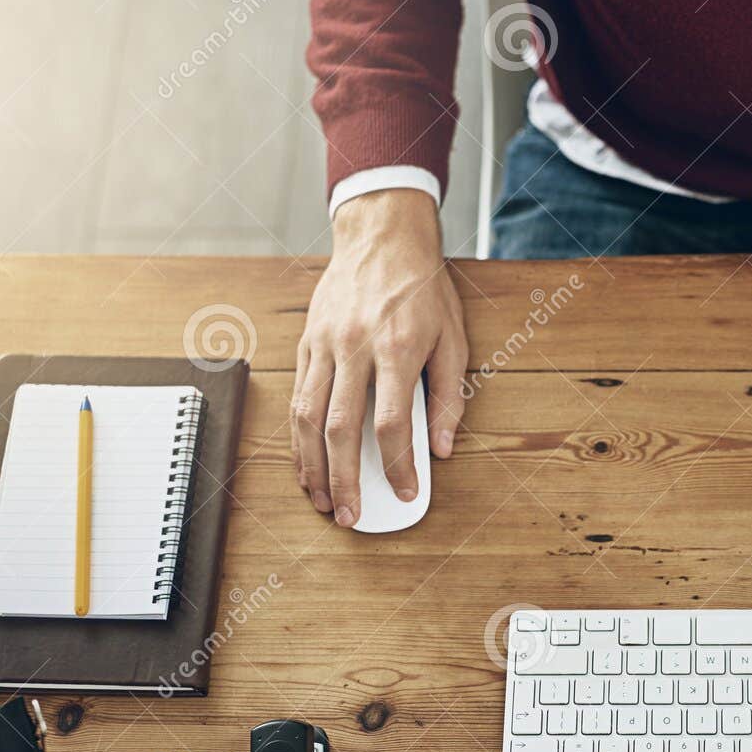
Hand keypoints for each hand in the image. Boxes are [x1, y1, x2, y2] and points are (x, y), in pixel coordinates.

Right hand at [292, 189, 468, 525]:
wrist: (383, 236)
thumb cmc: (423, 289)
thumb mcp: (454, 339)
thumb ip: (448, 397)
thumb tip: (441, 449)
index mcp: (396, 349)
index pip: (392, 423)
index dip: (397, 465)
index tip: (407, 492)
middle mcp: (354, 348)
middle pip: (340, 428)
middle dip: (345, 479)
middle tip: (351, 515)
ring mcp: (325, 345)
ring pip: (308, 417)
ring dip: (313, 466)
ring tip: (324, 500)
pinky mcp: (308, 342)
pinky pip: (298, 398)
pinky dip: (298, 438)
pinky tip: (306, 463)